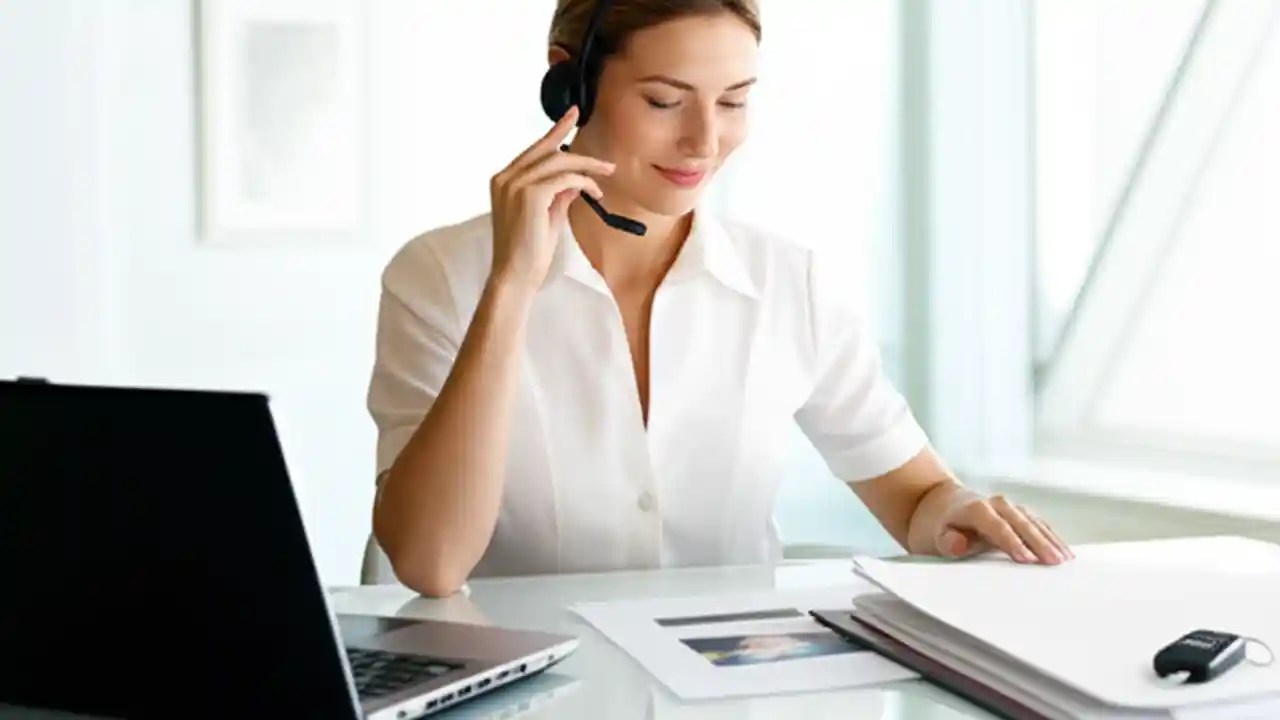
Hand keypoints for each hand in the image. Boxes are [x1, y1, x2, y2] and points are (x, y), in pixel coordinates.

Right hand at [488, 105, 614, 291]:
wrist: (516, 275)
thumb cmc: (528, 251)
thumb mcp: (547, 216)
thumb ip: (557, 195)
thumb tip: (574, 182)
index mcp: (504, 180)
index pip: (534, 150)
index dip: (555, 131)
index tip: (573, 115)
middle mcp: (506, 178)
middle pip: (548, 151)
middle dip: (580, 153)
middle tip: (605, 161)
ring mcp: (515, 184)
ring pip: (559, 162)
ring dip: (587, 168)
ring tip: (606, 176)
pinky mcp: (530, 195)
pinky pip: (565, 179)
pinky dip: (584, 182)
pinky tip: (594, 192)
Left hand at [932, 489, 1073, 564]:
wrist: (938, 503)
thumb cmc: (936, 526)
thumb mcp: (933, 536)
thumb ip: (947, 541)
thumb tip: (959, 545)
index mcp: (975, 509)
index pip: (997, 527)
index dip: (1012, 543)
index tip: (1027, 560)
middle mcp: (996, 504)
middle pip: (1021, 523)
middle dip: (1040, 543)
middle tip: (1056, 563)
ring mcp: (1009, 507)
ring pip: (1033, 522)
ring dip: (1051, 539)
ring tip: (1066, 560)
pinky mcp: (1017, 513)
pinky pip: (1037, 523)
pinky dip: (1051, 536)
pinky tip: (1064, 551)